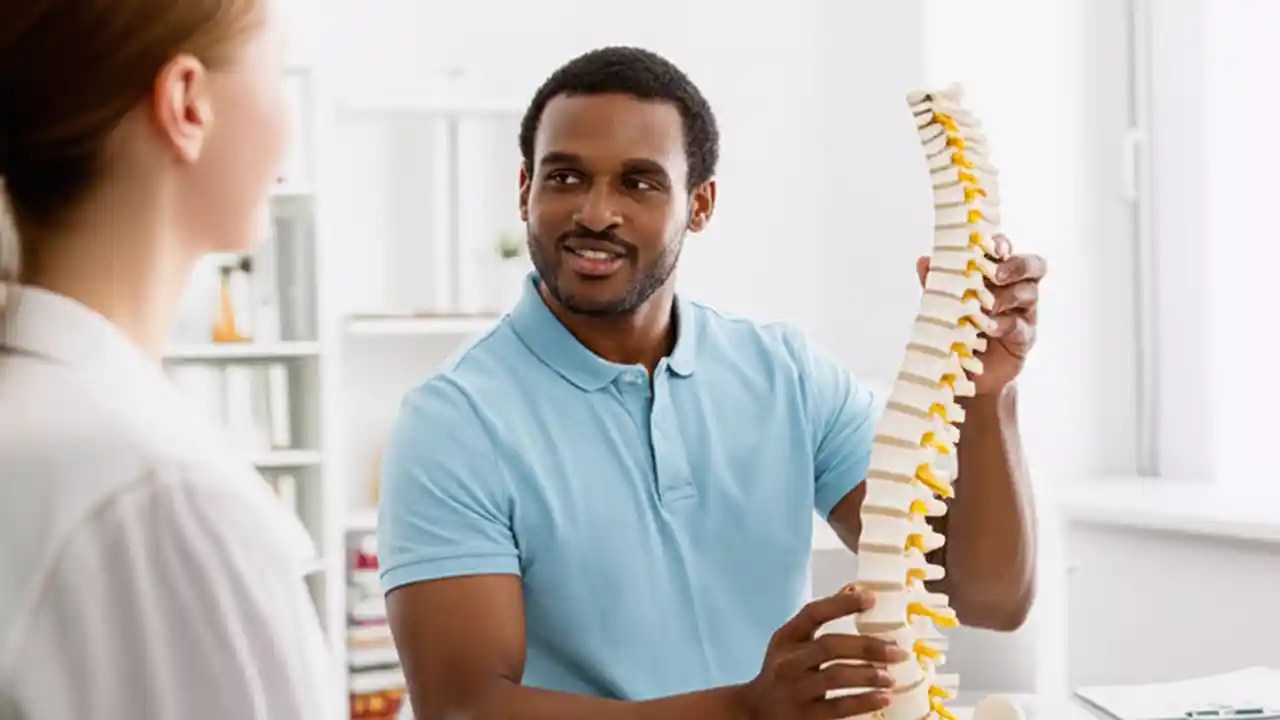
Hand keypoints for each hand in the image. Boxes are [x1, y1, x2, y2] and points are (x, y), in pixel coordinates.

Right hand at [732, 586, 907, 719]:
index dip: (842, 604)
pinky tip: (883, 697)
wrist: (755, 712)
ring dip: (869, 674)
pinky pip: (838, 707)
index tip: (871, 598)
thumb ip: (820, 619)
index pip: (813, 613)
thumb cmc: (782, 671)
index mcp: (787, 638)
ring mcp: (795, 690)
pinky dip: (864, 701)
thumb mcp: (792, 642)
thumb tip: (853, 588)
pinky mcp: (804, 717)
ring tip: (891, 677)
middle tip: (897, 651)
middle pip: (830, 646)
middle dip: (867, 646)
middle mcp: (788, 662)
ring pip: (836, 676)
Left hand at [916, 234, 1046, 394]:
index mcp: (999, 274)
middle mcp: (1017, 288)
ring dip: (1006, 297)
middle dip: (1016, 266)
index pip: (1007, 250)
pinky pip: (1020, 327)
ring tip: (984, 306)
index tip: (992, 248)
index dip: (1003, 244)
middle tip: (995, 275)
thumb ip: (937, 283)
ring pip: (1028, 294)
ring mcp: (1024, 313)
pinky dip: (1003, 324)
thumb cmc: (958, 328)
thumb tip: (924, 261)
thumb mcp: (945, 303)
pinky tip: (988, 327)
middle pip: (1034, 266)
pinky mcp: (1024, 339)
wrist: (966, 370)